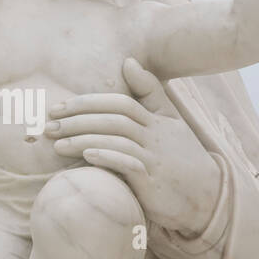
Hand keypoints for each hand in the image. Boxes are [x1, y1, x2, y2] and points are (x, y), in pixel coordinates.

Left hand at [48, 57, 220, 235]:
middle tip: (49, 125)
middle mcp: (156, 136)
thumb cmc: (183, 160)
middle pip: (114, 118)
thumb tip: (128, 61)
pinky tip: (87, 156)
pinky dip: (107, 157)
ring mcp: (155, 158)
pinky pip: (129, 164)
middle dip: (78, 119)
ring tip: (57, 145)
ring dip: (84, 139)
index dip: (88, 102)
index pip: (121, 102)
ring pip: (117, 140)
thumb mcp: (170, 123)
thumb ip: (149, 94)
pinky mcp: (154, 182)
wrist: (209, 198)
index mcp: (158, 121)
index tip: (59, 108)